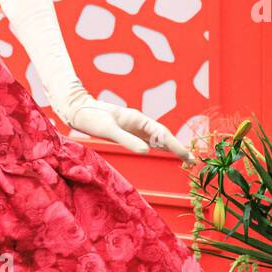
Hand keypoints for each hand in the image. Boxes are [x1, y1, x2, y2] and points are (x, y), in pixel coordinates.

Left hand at [69, 100, 192, 162]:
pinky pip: (148, 140)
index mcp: (138, 120)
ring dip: (170, 147)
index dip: (176, 146)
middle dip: (178, 148)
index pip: (162, 134)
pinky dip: (159, 146)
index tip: (188, 156)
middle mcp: (139, 123)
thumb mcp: (108, 131)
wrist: (79, 111)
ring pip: (157, 138)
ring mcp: (134, 127)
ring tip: (185, 158)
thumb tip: (146, 151)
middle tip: (193, 161)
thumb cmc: (92, 119)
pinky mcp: (128, 132)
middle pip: (163, 136)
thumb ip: (126, 140)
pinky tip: (164, 151)